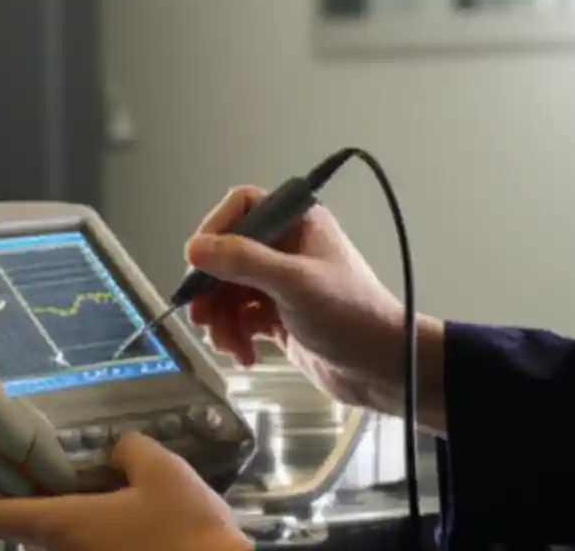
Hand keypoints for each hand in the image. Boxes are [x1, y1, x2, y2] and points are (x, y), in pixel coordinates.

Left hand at [0, 433, 251, 550]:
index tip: (27, 473)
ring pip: (64, 543)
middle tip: (90, 477)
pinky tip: (140, 524)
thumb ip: (128, 450)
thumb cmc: (184, 524)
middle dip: (53, 500)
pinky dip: (105, 537)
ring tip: (123, 498)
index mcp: (65, 523)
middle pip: (32, 529)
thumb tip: (115, 453)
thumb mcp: (162, 469)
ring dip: (83, 520)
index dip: (2, 492)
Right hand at [186, 186, 446, 432]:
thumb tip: (194, 248)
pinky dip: (235, 335)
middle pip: (229, 254)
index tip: (197, 260)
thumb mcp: (294, 283)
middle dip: (212, 288)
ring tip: (228, 344)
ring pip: (230, 290)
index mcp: (299, 224)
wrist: (381, 367)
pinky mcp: (279, 317)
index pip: (244, 207)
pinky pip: (241, 319)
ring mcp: (282, 284)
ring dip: (221, 318)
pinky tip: (244, 354)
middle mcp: (288, 248)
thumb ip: (244, 262)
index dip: (216, 228)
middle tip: (202, 317)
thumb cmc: (349, 315)